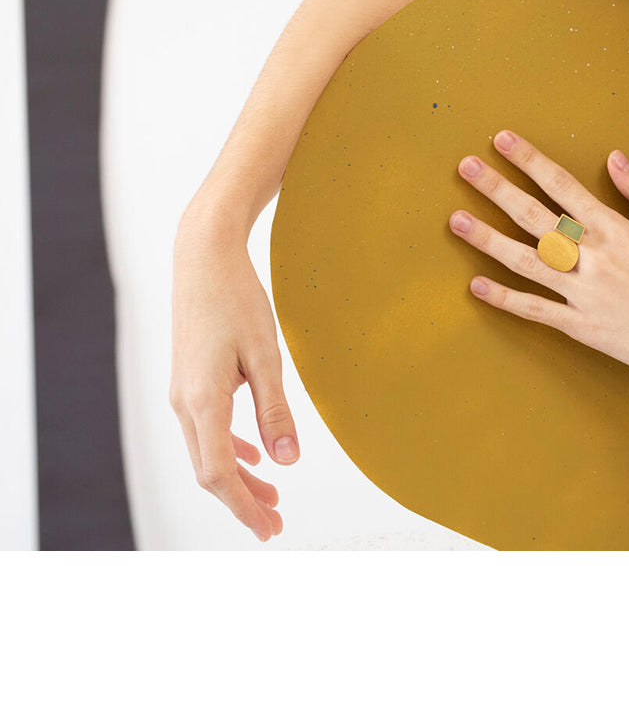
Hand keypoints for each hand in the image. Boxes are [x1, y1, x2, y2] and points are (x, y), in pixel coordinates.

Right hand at [170, 213, 299, 541]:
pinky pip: (207, 429)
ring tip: (272, 496)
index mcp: (201, 401)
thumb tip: (288, 462)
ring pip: (208, 451)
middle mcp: (183, 403)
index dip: (244, 506)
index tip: (270, 528)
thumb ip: (276, 411)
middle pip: (210, 470)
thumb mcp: (265, 356)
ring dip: (239, 477)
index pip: (219, 474)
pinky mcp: (189, 381)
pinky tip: (255, 455)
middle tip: (276, 522)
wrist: (204, 258)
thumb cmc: (236, 300)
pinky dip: (231, 449)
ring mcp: (182, 392)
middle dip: (243, 500)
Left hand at [448, 129, 628, 385]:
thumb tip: (615, 158)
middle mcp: (593, 257)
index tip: (502, 141)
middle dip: (496, 188)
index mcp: (614, 230)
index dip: (529, 160)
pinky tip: (476, 286)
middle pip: (534, 215)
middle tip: (466, 167)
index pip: (562, 185)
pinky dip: (505, 299)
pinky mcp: (581, 326)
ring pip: (525, 260)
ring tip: (456, 221)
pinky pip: (535, 310)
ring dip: (487, 239)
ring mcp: (583, 292)